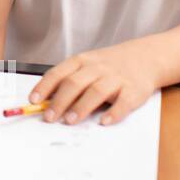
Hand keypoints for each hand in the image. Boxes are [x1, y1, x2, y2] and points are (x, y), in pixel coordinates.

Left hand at [30, 42, 159, 125]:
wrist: (146, 57)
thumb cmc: (109, 65)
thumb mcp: (87, 64)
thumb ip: (69, 79)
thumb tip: (45, 101)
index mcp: (82, 61)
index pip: (58, 73)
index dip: (44, 87)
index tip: (33, 101)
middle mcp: (97, 68)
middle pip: (74, 83)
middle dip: (59, 101)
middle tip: (49, 117)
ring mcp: (116, 78)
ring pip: (96, 92)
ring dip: (81, 107)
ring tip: (69, 121)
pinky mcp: (134, 90)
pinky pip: (123, 102)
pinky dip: (113, 113)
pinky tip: (103, 122)